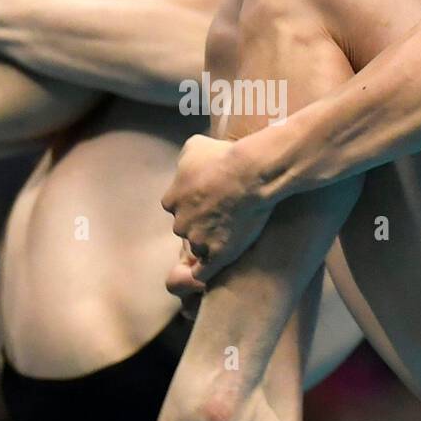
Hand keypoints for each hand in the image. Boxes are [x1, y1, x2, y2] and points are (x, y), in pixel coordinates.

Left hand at [161, 135, 272, 283]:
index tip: (210, 201)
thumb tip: (186, 164)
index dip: (194, 205)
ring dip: (210, 245)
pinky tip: (214, 271)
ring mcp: (198, 241)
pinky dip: (205, 275)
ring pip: (199, 249)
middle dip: (202, 225)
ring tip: (232, 236)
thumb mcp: (195, 146)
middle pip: (188, 229)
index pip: (178, 208)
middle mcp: (179, 223)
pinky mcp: (217, 255)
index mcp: (171, 200)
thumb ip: (184, 160)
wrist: (250, 173)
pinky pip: (204, 274)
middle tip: (225, 217)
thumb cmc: (224, 156)